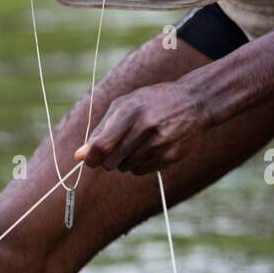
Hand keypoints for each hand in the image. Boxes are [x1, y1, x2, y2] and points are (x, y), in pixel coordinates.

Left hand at [74, 82, 208, 174]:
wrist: (194, 101)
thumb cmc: (152, 102)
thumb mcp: (125, 105)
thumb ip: (100, 130)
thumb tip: (79, 156)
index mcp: (131, 111)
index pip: (102, 145)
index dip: (91, 157)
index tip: (90, 159)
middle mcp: (146, 127)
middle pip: (111, 161)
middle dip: (107, 159)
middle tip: (115, 148)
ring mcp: (160, 143)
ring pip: (125, 167)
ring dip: (124, 161)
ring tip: (137, 143)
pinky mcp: (170, 156)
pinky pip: (140, 171)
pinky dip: (138, 164)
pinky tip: (148, 148)